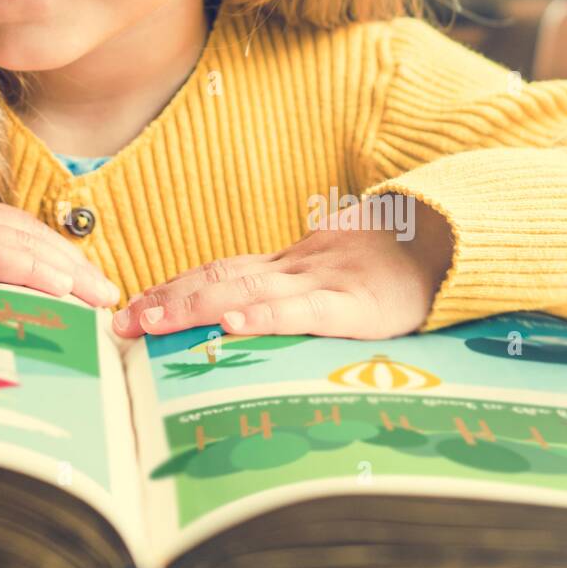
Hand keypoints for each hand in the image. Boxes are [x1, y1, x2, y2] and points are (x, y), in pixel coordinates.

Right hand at [0, 177, 121, 307]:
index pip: (14, 231)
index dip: (51, 253)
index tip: (81, 276)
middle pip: (30, 235)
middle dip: (73, 264)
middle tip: (108, 292)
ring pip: (23, 244)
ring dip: (67, 271)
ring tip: (99, 296)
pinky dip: (32, 270)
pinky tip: (59, 287)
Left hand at [111, 199, 454, 339]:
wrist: (447, 242)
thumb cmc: (387, 270)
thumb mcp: (331, 281)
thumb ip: (289, 296)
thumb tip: (239, 320)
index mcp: (284, 267)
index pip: (214, 274)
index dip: (169, 289)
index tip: (126, 309)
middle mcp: (291, 270)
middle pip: (216, 280)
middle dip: (164, 301)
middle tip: (119, 324)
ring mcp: (320, 283)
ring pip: (245, 292)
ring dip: (193, 308)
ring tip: (152, 323)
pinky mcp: (354, 305)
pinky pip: (303, 310)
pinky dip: (264, 316)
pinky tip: (233, 325)